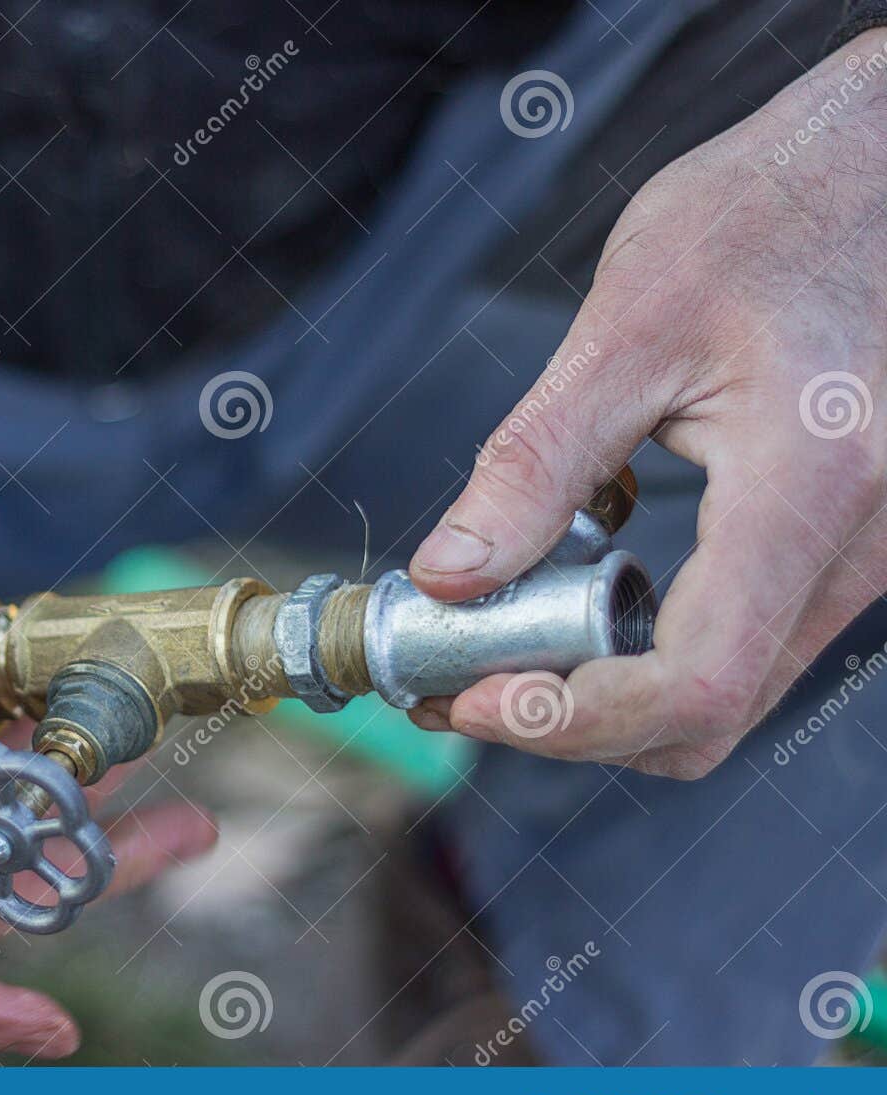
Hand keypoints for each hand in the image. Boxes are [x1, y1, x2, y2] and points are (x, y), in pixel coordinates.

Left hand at [405, 32, 886, 778]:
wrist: (875, 169)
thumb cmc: (765, 217)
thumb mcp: (626, 326)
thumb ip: (538, 463)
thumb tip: (452, 575)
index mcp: (809, 489)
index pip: (694, 681)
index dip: (571, 721)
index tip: (471, 700)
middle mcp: (863, 547)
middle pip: (708, 716)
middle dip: (573, 722)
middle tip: (462, 679)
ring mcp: (868, 555)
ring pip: (731, 690)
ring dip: (608, 691)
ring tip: (499, 639)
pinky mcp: (851, 545)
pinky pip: (750, 639)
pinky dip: (653, 646)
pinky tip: (581, 589)